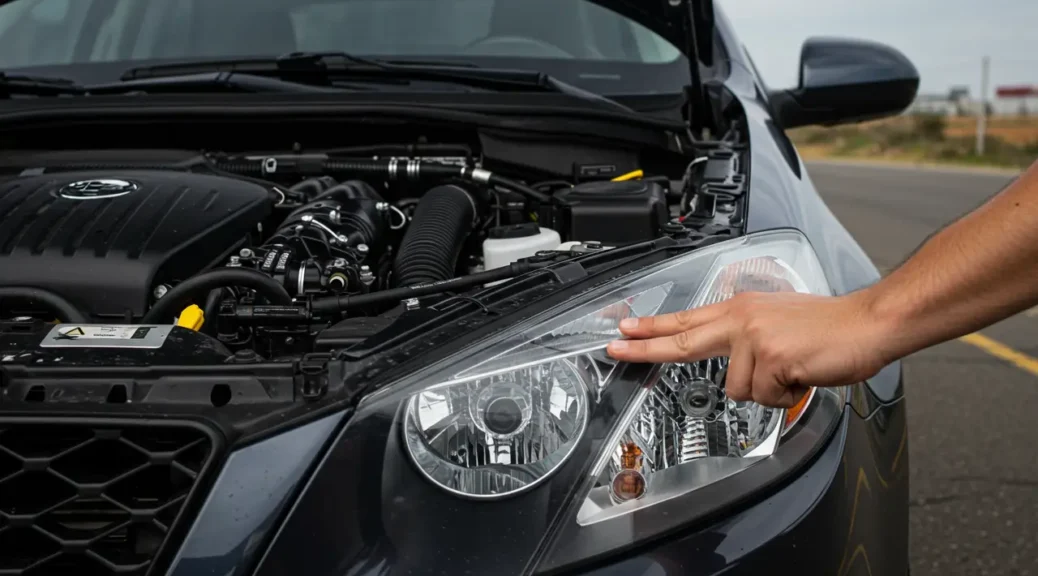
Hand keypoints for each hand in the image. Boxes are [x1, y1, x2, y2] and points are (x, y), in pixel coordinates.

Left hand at [605, 291, 892, 407]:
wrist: (867, 324)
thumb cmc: (829, 327)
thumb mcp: (777, 320)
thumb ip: (747, 335)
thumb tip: (730, 359)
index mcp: (742, 308)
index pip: (687, 318)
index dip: (653, 326)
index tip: (625, 328)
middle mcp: (742, 318)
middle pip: (682, 338)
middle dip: (644, 346)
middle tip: (615, 348)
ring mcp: (754, 337)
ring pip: (738, 388)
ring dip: (768, 390)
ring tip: (793, 370)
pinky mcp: (771, 357)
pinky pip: (766, 396)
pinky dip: (786, 395)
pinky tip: (802, 374)